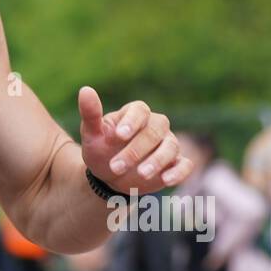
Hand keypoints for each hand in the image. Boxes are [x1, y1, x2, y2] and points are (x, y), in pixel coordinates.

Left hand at [78, 87, 192, 193]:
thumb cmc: (101, 149)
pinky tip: (166, 181)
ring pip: (171, 146)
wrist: (110, 175)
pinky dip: (178, 172)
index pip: (140, 111)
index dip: (131, 122)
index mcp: (135, 113)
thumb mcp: (91, 134)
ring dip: (157, 161)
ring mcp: (168, 144)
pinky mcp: (175, 163)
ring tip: (141, 174)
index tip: (118, 136)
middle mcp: (155, 125)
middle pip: (155, 131)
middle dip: (136, 149)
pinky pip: (185, 164)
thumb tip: (85, 90)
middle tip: (115, 166)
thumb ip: (90, 114)